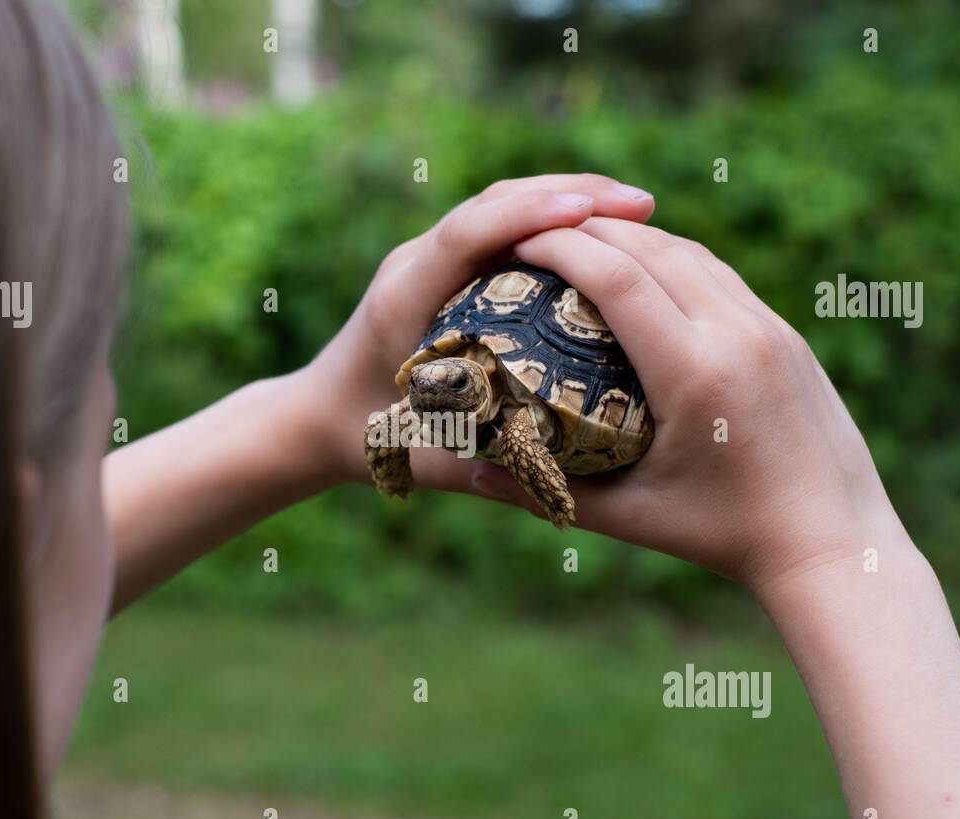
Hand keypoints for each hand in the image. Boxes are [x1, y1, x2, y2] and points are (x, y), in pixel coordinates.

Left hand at [299, 175, 654, 492]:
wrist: (316, 415)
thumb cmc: (362, 438)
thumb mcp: (416, 457)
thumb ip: (472, 468)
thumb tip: (553, 484)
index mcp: (404, 297)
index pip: (467, 234)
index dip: (528, 216)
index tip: (590, 212)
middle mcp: (415, 264)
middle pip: (494, 202)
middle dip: (569, 193)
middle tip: (643, 203)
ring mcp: (429, 258)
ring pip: (501, 204)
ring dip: (566, 198)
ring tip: (638, 211)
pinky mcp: (444, 265)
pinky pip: (501, 226)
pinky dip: (551, 220)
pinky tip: (602, 236)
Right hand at [468, 217, 915, 593]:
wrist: (835, 543)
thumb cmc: (725, 538)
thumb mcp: (629, 518)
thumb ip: (547, 489)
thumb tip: (469, 471)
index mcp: (696, 373)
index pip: (618, 278)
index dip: (562, 248)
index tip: (517, 241)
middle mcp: (738, 334)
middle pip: (651, 250)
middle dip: (588, 231)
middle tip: (534, 233)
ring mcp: (770, 328)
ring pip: (690, 253)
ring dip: (632, 239)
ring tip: (581, 242)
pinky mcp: (786, 334)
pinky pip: (720, 276)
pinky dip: (672, 260)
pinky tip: (643, 273)